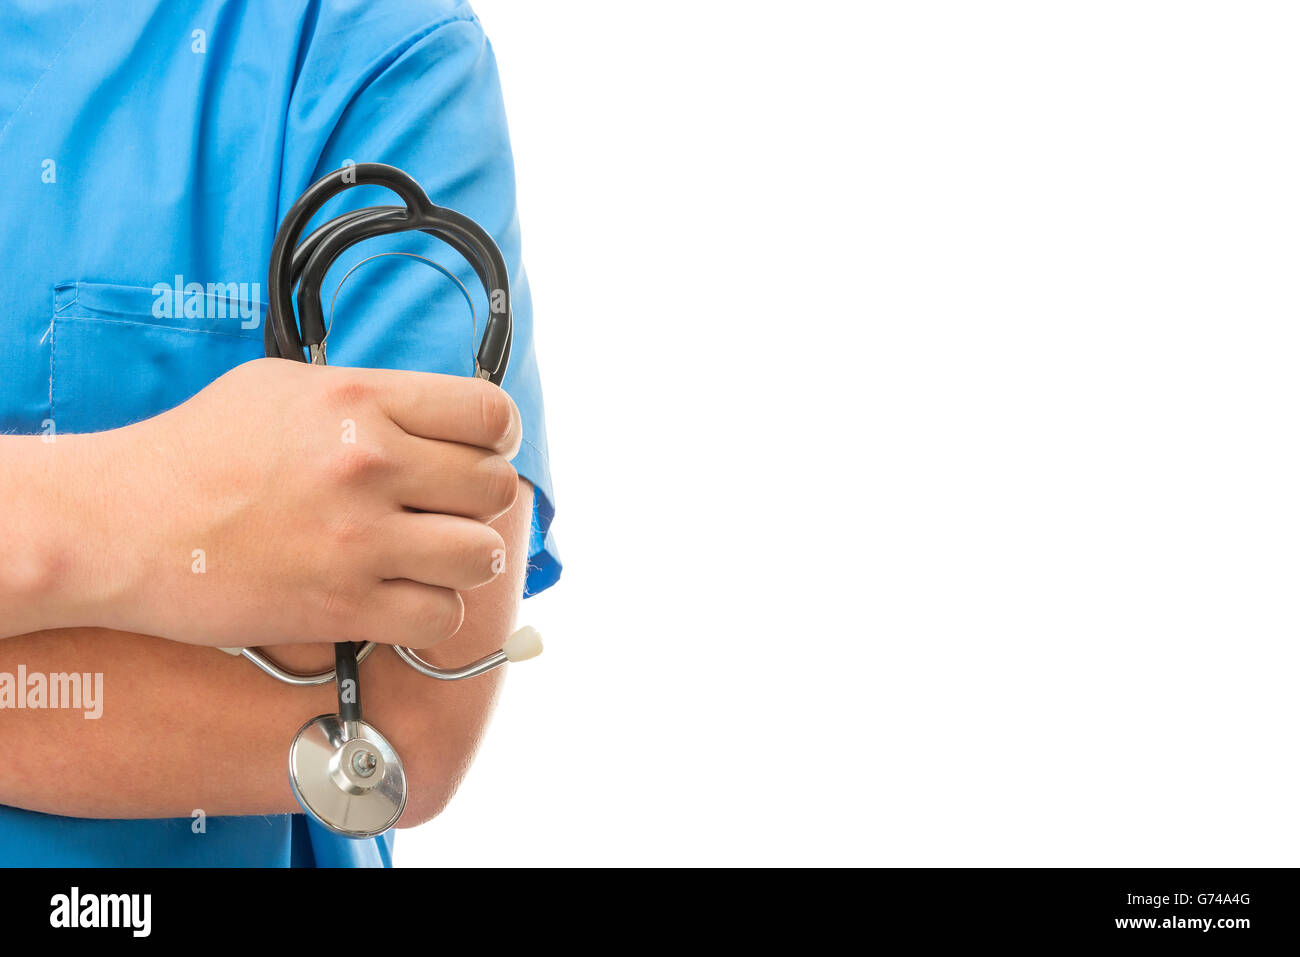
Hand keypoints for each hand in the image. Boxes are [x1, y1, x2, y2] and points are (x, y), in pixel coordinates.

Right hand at [62, 358, 520, 648]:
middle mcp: (369, 463)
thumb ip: (365, 397)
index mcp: (359, 399)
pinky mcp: (343, 604)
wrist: (119, 524)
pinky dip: (430, 613)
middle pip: (495, 488)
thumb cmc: (194, 452)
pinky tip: (399, 598)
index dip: (497, 438)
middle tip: (443, 510)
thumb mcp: (282, 389)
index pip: (490, 413)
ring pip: (483, 556)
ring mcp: (359, 538)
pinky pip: (441, 616)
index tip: (480, 452)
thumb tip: (431, 418)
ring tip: (427, 558)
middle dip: (477, 502)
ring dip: (462, 561)